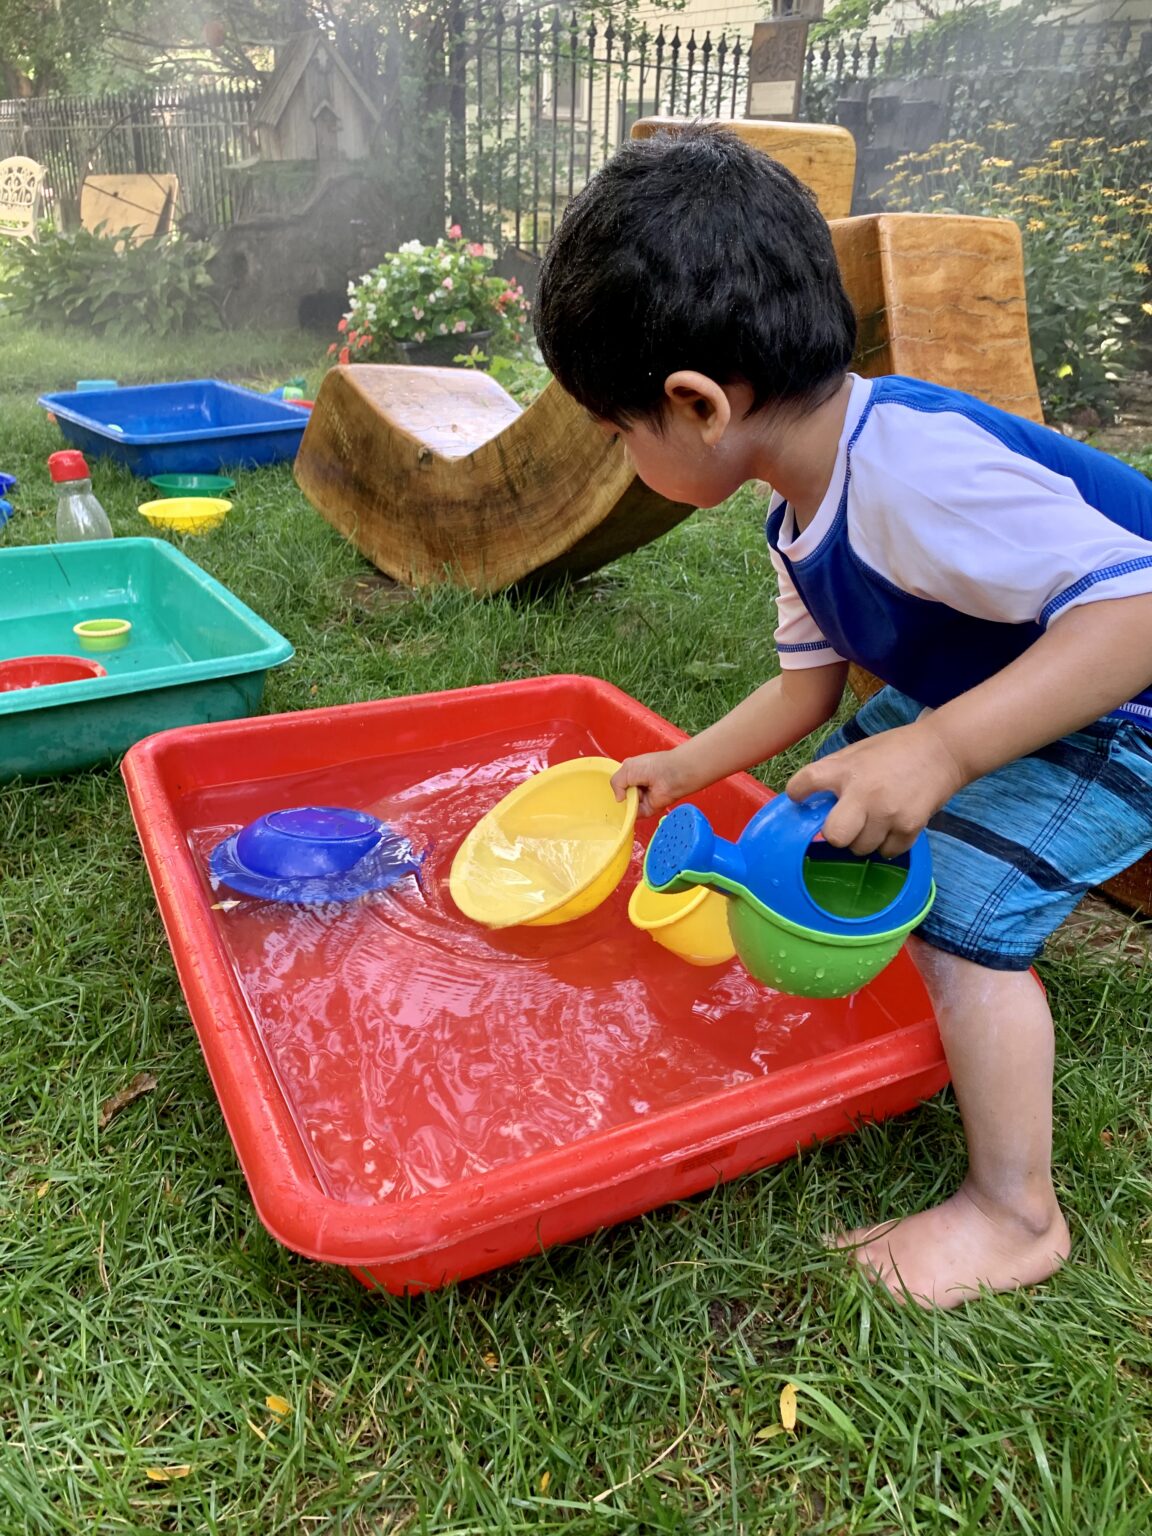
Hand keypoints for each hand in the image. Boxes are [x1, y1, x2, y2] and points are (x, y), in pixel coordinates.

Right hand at [611, 749, 693, 817]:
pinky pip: (638, 814)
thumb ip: (615, 783)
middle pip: (624, 796)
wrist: (672, 775)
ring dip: (629, 804)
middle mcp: (639, 784)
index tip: (616, 788)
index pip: (620, 782)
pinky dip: (634, 814)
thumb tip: (619, 799)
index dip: (618, 786)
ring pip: (629, 805)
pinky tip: (632, 808)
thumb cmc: (653, 766)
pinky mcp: (650, 807)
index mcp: (633, 772)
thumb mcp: (626, 769)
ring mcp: (645, 796)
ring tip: (634, 797)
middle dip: (622, 796)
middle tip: (624, 794)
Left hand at [785, 719, 965, 856]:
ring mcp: (888, 813)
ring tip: (875, 821)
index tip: (800, 797)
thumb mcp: (858, 751)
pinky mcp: (910, 827)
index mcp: (846, 769)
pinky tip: (892, 826)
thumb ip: (832, 771)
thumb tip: (806, 796)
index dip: (797, 793)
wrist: (943, 751)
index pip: (806, 783)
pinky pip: (887, 852)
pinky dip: (887, 844)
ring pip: (861, 849)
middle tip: (846, 824)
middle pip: (834, 835)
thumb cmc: (895, 750)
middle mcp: (864, 793)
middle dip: (836, 834)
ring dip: (864, 840)